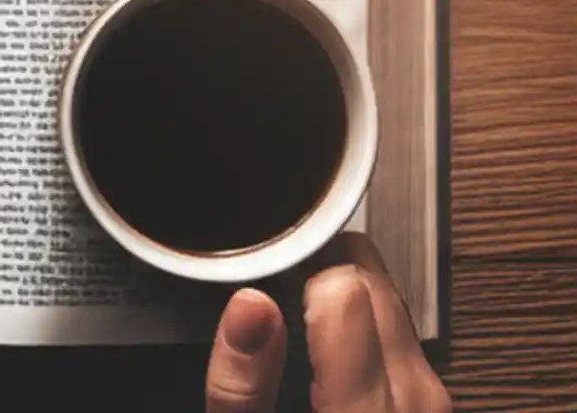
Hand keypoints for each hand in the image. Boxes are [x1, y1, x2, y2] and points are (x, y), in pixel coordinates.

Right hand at [204, 233, 450, 411]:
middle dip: (317, 276)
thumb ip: (240, 388)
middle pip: (372, 279)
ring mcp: (431, 396)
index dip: (293, 272)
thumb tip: (248, 305)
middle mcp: (415, 394)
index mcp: (366, 407)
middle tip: (271, 301)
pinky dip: (360, 323)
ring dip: (340, 295)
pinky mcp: (431, 397)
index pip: (346, 282)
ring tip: (292, 325)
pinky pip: (398, 328)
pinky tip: (322, 350)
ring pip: (388, 296)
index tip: (262, 286)